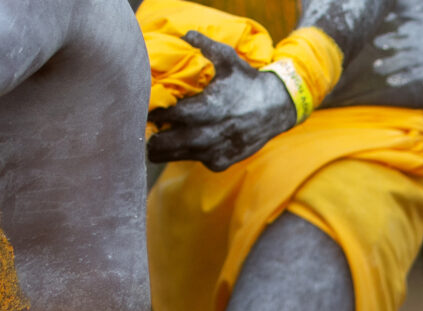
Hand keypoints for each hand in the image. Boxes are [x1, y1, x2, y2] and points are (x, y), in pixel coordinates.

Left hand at [147, 32, 296, 170]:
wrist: (277, 108)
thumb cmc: (249, 82)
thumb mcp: (229, 59)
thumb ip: (206, 46)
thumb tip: (186, 36)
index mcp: (210, 108)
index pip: (173, 115)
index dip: (157, 115)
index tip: (148, 111)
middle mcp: (212, 133)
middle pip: (172, 142)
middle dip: (155, 140)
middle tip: (144, 134)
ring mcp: (217, 150)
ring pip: (182, 156)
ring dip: (165, 151)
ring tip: (153, 146)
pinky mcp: (222, 162)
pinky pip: (197, 161)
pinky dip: (187, 155)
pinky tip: (181, 147)